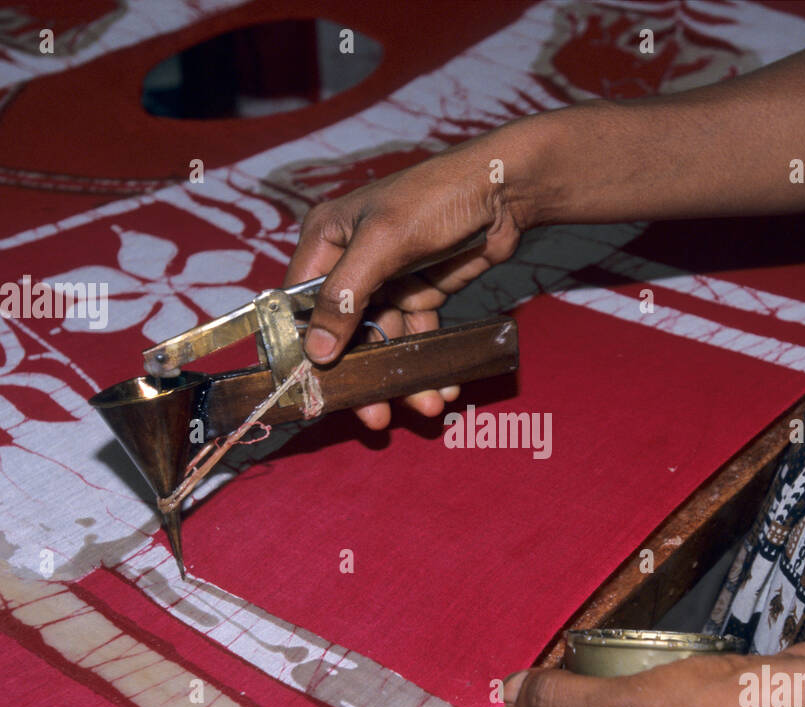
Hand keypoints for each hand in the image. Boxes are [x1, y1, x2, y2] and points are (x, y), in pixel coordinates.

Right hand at [284, 136, 526, 428]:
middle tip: (376, 418)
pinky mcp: (420, 293)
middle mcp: (351, 263)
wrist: (505, 189)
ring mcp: (387, 281)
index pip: (299, 305)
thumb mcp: (384, 243)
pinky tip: (444, 385)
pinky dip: (427, 361)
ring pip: (383, 342)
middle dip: (363, 376)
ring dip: (402, 376)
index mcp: (326, 241)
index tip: (316, 392)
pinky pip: (415, 336)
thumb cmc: (436, 200)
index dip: (305, 349)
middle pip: (344, 334)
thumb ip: (345, 297)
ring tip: (426, 406)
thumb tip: (314, 351)